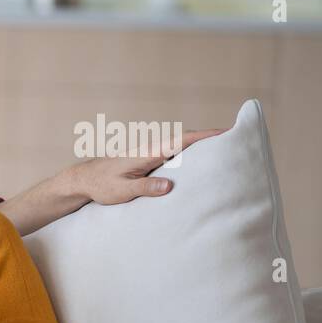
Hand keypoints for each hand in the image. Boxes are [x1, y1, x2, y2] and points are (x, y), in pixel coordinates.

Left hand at [72, 127, 227, 205]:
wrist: (83, 179)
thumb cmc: (100, 185)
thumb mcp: (121, 191)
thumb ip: (145, 187)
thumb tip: (170, 186)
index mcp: (148, 152)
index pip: (182, 140)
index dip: (206, 136)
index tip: (228, 132)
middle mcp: (152, 149)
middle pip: (187, 140)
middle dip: (211, 138)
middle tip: (238, 139)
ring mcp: (151, 154)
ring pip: (182, 148)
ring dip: (202, 147)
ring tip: (227, 151)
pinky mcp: (149, 161)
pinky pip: (174, 156)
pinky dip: (190, 156)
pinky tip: (201, 164)